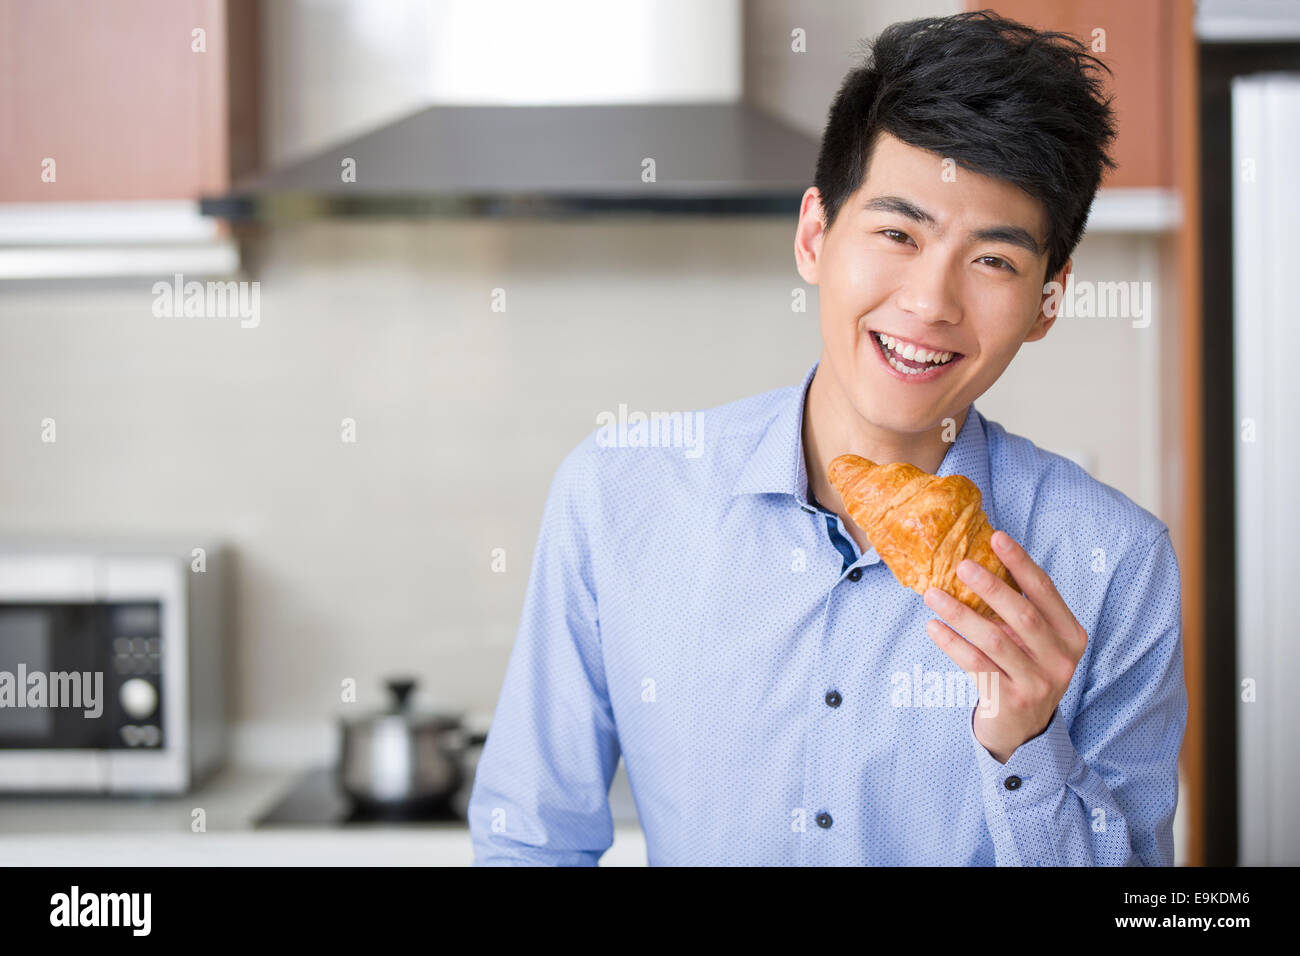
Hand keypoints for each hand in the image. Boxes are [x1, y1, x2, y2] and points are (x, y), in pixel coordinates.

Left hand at [922, 530, 1087, 762]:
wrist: (1023, 732)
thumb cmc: (1023, 671)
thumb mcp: (1032, 642)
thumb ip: (1018, 610)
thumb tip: (981, 560)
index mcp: (1071, 636)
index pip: (1046, 591)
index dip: (1021, 563)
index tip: (997, 537)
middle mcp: (1061, 660)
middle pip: (1023, 614)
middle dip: (990, 587)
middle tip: (961, 565)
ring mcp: (1038, 683)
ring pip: (994, 640)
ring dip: (960, 614)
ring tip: (932, 595)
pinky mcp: (1010, 701)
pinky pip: (976, 665)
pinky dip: (952, 643)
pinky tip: (933, 627)